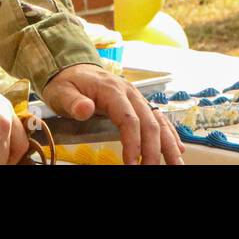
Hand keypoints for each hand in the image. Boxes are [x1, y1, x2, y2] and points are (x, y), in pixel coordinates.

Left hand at [43, 63, 183, 164]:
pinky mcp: (138, 103)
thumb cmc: (68, 83)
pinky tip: (177, 148)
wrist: (74, 69)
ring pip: (158, 121)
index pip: (128, 119)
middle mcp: (130, 93)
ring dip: (168, 143)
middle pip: (148, 122)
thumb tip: (85, 109)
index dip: (133, 142)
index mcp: (112, 90)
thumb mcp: (62, 91)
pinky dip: (169, 134)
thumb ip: (73, 102)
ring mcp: (136, 98)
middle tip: (150, 169)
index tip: (131, 162)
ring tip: (176, 163)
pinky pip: (158, 118)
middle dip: (153, 149)